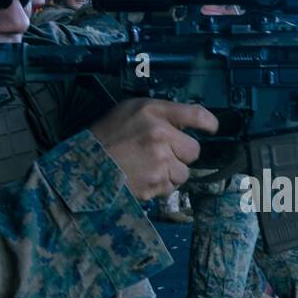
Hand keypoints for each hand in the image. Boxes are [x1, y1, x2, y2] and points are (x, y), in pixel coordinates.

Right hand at [89, 99, 218, 198]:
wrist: (84, 165)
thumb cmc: (106, 135)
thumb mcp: (129, 110)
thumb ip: (159, 114)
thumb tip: (184, 124)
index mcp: (154, 112)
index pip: (196, 114)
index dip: (209, 123)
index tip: (212, 128)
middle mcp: (160, 135)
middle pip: (194, 150)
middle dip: (182, 154)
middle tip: (163, 153)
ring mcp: (159, 161)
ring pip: (184, 172)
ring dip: (172, 172)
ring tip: (149, 167)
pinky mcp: (155, 183)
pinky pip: (171, 187)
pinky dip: (161, 185)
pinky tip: (144, 178)